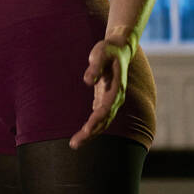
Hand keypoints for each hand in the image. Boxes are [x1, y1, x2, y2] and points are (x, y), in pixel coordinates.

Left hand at [69, 33, 133, 148]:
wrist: (119, 48)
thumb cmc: (108, 50)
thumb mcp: (100, 54)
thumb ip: (94, 68)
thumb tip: (87, 81)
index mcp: (116, 89)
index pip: (105, 110)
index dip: (95, 122)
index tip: (85, 131)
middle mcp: (116, 98)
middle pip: (103, 121)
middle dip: (90, 133)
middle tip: (74, 145)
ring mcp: (111, 100)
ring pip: (102, 121)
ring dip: (90, 133)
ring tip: (75, 144)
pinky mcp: (105, 98)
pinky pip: (99, 116)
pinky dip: (92, 126)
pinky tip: (83, 134)